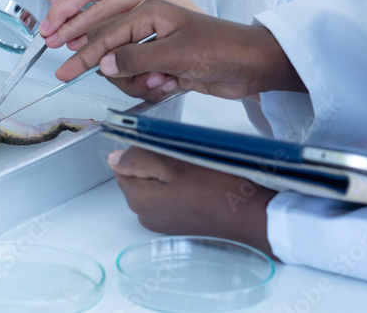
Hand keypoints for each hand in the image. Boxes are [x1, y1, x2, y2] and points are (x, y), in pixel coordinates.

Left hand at [38, 0, 202, 48]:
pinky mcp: (155, 6)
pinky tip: (96, 56)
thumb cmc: (174, 26)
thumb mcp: (142, 0)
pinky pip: (116, 27)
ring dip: (77, 32)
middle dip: (63, 14)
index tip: (53, 14)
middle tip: (51, 36)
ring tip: (67, 51)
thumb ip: (110, 2)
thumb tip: (65, 21)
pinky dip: (102, 43)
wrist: (215, 42)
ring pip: (99, 9)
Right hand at [55, 0, 305, 100]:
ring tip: (168, 81)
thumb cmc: (220, 49)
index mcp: (148, 11)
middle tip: (156, 79)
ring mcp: (154, 48)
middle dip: (127, 76)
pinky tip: (173, 85)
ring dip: (142, 84)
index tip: (64, 72)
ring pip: (124, 74)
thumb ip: (136, 59)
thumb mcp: (176, 55)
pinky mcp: (162, 66)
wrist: (252, 66)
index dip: (83, 55)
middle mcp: (148, 27)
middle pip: (112, 57)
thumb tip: (104, 64)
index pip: (105, 35)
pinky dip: (152, 89)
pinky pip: (140, 82)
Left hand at [108, 147, 275, 254]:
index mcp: (139, 200)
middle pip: (139, 174)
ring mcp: (163, 221)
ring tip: (195, 167)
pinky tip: (200, 181)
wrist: (251, 216)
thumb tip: (115, 157)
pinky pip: (171, 195)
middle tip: (183, 155)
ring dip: (170, 171)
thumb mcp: (174, 163)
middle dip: (156, 160)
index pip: (122, 164)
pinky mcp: (179, 222)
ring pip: (156, 183)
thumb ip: (139, 159)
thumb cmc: (218, 189)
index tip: (164, 145)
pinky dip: (181, 185)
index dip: (142, 148)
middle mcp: (145, 215)